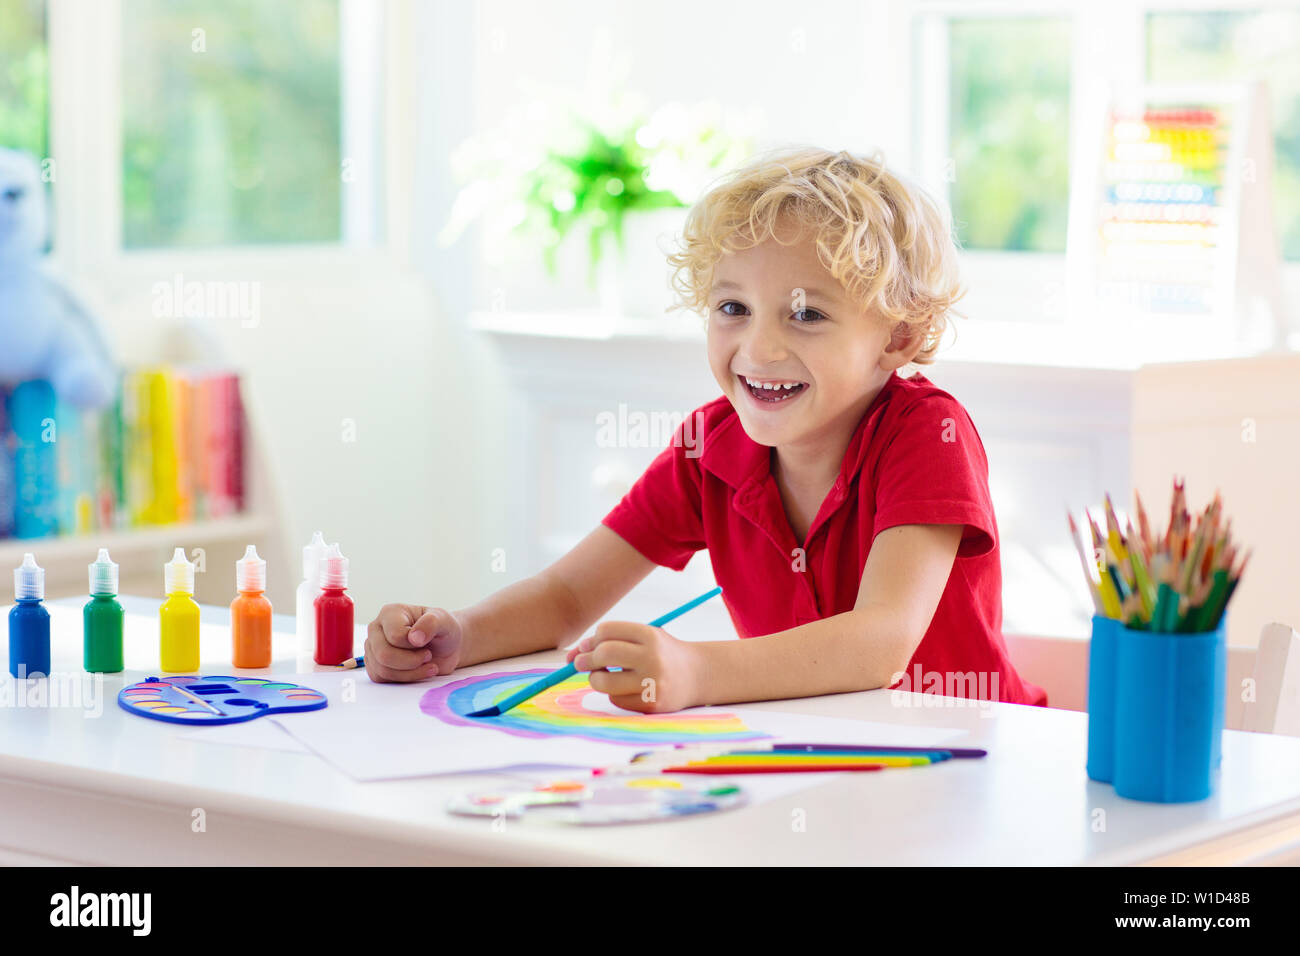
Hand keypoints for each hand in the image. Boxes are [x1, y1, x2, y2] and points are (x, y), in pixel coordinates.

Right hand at [364, 604, 463, 682]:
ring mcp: (373, 647)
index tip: (427, 641)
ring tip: (428, 664)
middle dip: (412, 661)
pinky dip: (405, 678)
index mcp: (390, 613)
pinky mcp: (375, 665)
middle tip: (428, 656)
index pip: (395, 636)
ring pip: (382, 669)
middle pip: (384, 655)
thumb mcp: (445, 621)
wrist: (447, 647)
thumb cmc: (443, 630)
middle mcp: (377, 629)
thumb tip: (414, 638)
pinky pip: (382, 678)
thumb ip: (431, 624)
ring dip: (411, 672)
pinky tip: (419, 671)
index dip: (413, 645)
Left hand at [564, 620, 701, 712]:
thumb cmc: (661, 653)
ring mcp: (652, 683)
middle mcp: (652, 658)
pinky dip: (613, 694)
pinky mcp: (651, 704)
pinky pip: (615, 699)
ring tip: (601, 676)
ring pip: (604, 682)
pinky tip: (625, 688)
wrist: (698, 675)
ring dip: (596, 679)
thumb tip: (573, 656)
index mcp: (650, 635)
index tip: (586, 647)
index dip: (591, 640)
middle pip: (604, 654)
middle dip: (585, 659)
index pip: (607, 631)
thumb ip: (612, 641)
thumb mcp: (644, 638)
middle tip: (580, 663)